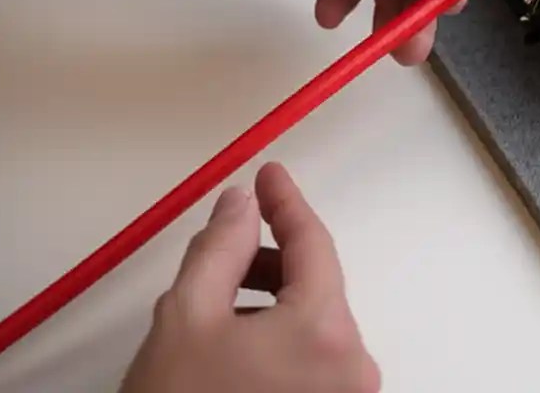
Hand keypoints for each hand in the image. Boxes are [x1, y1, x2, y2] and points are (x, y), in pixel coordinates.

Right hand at [119, 163, 379, 392]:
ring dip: (270, 305)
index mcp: (326, 330)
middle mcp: (354, 366)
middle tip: (222, 255)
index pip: (314, 242)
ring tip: (215, 319)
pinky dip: (280, 342)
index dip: (286, 202)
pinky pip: (315, 361)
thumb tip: (241, 205)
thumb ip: (219, 247)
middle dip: (268, 263)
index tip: (269, 174)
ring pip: (314, 324)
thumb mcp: (185, 316)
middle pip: (317, 286)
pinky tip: (233, 352)